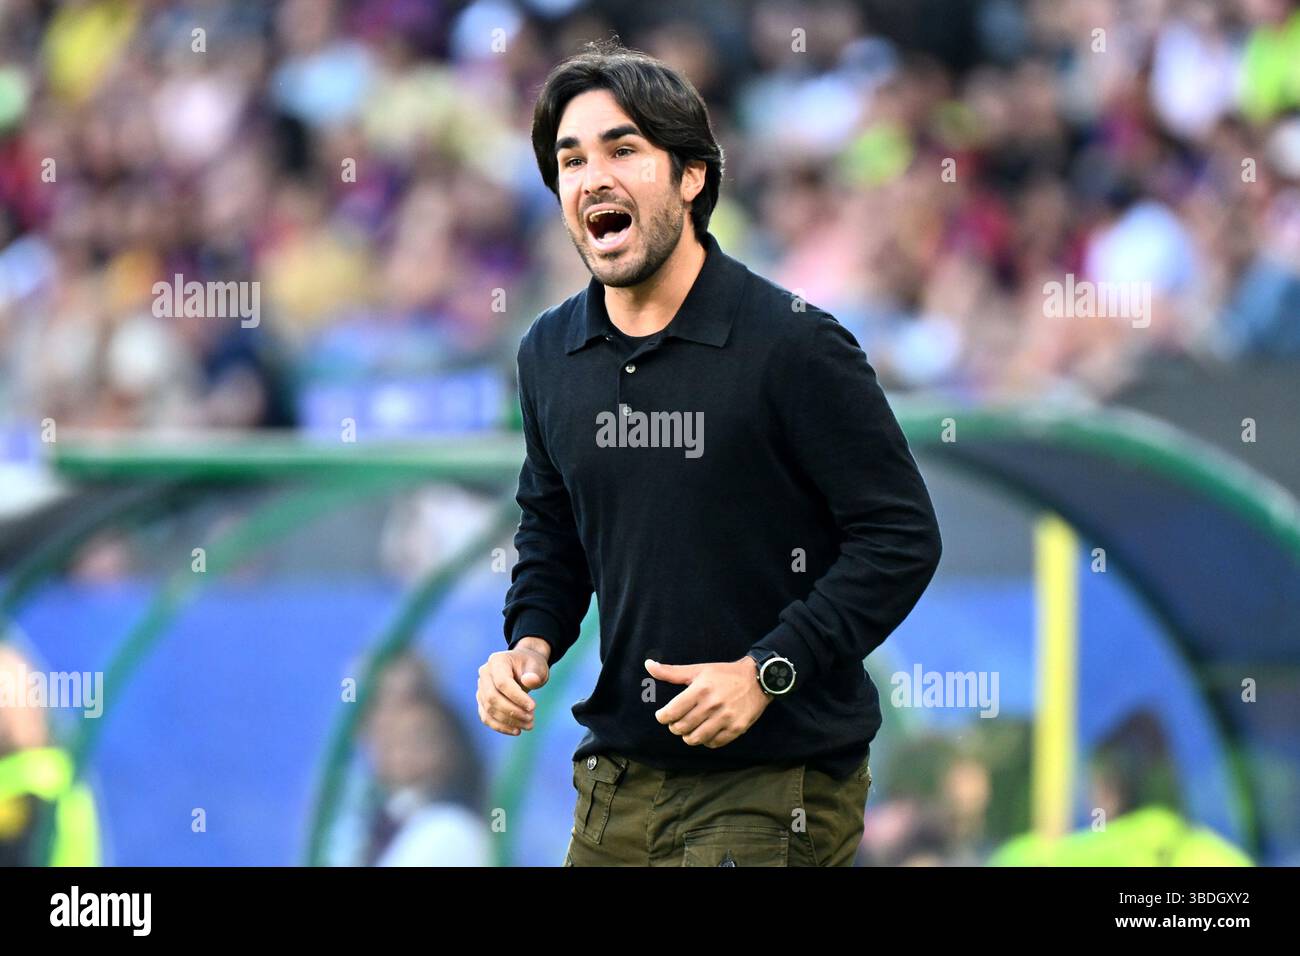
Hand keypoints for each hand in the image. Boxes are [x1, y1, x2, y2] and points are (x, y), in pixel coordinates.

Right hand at [477, 637, 549, 735]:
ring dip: (508, 721)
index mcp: (497, 660)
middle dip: (512, 712)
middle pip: (492, 697)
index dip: (517, 697)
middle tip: (531, 719)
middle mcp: (484, 673)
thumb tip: (530, 681)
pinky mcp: (482, 701)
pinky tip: (516, 731)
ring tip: (528, 725)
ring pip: (488, 709)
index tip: (533, 707)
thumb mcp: (538, 667)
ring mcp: (481, 687)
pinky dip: (500, 726)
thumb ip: (535, 673)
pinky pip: (486, 717)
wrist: (524, 668)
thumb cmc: (532, 666)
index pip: (502, 682)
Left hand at [646, 656, 772, 747]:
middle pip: (681, 727)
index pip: (672, 712)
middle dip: (675, 727)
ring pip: (695, 739)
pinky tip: (706, 731)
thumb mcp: (698, 669)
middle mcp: (712, 705)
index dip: (663, 717)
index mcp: (700, 689)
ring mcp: (725, 718)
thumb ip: (671, 672)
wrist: (758, 679)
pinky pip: (713, 743)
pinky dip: (706, 740)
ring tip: (690, 729)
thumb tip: (648, 664)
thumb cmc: (724, 674)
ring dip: (688, 736)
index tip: (663, 715)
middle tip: (677, 722)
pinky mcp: (736, 729)